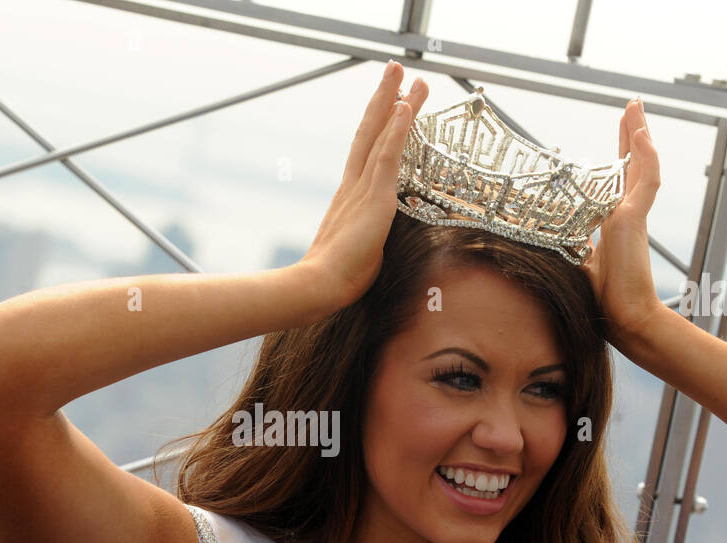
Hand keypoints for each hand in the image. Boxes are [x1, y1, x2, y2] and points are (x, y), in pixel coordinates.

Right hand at [298, 60, 430, 310]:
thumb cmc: (336, 281)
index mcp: (348, 198)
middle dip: (384, 99)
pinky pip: (387, 155)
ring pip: (380, 135)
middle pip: (370, 132)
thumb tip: (378, 250)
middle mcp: (353, 186)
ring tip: (408, 76)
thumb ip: (370, 242)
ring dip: (396, 102)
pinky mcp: (373, 198)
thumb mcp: (361, 255)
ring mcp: (362, 189)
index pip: (367, 153)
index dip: (379, 127)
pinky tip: (405, 105)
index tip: (391, 103)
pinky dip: (397, 129)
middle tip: (396, 71)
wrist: (317, 286)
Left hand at [580, 98, 664, 349]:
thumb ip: (572, 249)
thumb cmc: (602, 300)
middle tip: (631, 109)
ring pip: (641, 166)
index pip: (618, 183)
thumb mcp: (578, 265)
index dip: (619, 160)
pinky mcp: (635, 219)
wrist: (624, 318)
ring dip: (638, 135)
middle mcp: (626, 215)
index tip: (619, 140)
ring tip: (635, 108)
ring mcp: (632, 215)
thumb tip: (549, 245)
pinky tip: (641, 133)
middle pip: (631, 166)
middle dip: (629, 137)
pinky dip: (645, 156)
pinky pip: (645, 181)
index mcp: (615, 224)